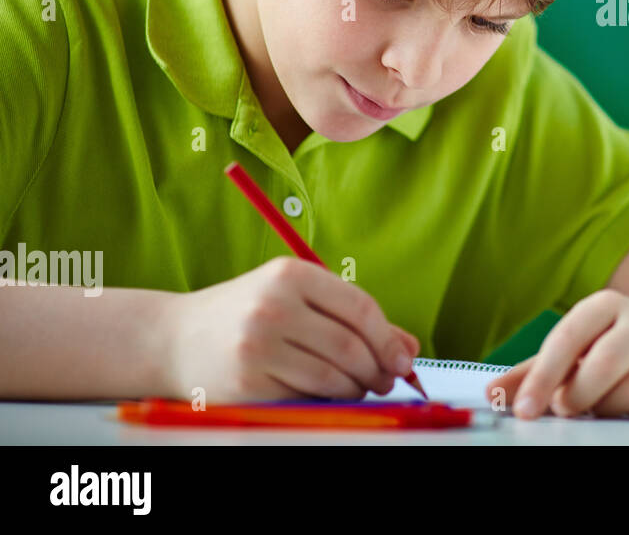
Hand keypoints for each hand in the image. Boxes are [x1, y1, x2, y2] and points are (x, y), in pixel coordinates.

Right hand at [162, 256, 420, 402]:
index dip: (388, 339)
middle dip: (378, 370)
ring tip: (360, 388)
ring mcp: (257, 345)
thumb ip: (353, 317)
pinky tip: (326, 395)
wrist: (173, 339)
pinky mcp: (247, 381)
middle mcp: (273, 305)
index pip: (360, 307)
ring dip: (356, 389)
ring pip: (332, 376)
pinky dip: (325, 401)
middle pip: (350, 346)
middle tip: (386, 381)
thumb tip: (409, 348)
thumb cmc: (247, 315)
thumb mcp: (297, 299)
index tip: (403, 360)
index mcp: (291, 274)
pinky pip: (305, 397)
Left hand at [485, 290, 628, 419]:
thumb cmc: (621, 347)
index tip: (524, 409)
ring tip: (604, 404)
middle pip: (603, 365)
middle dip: (578, 396)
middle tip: (567, 409)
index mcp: (607, 306)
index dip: (544, 376)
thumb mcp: (580, 349)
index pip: (569, 337)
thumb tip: (493, 395)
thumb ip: (536, 371)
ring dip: (608, 409)